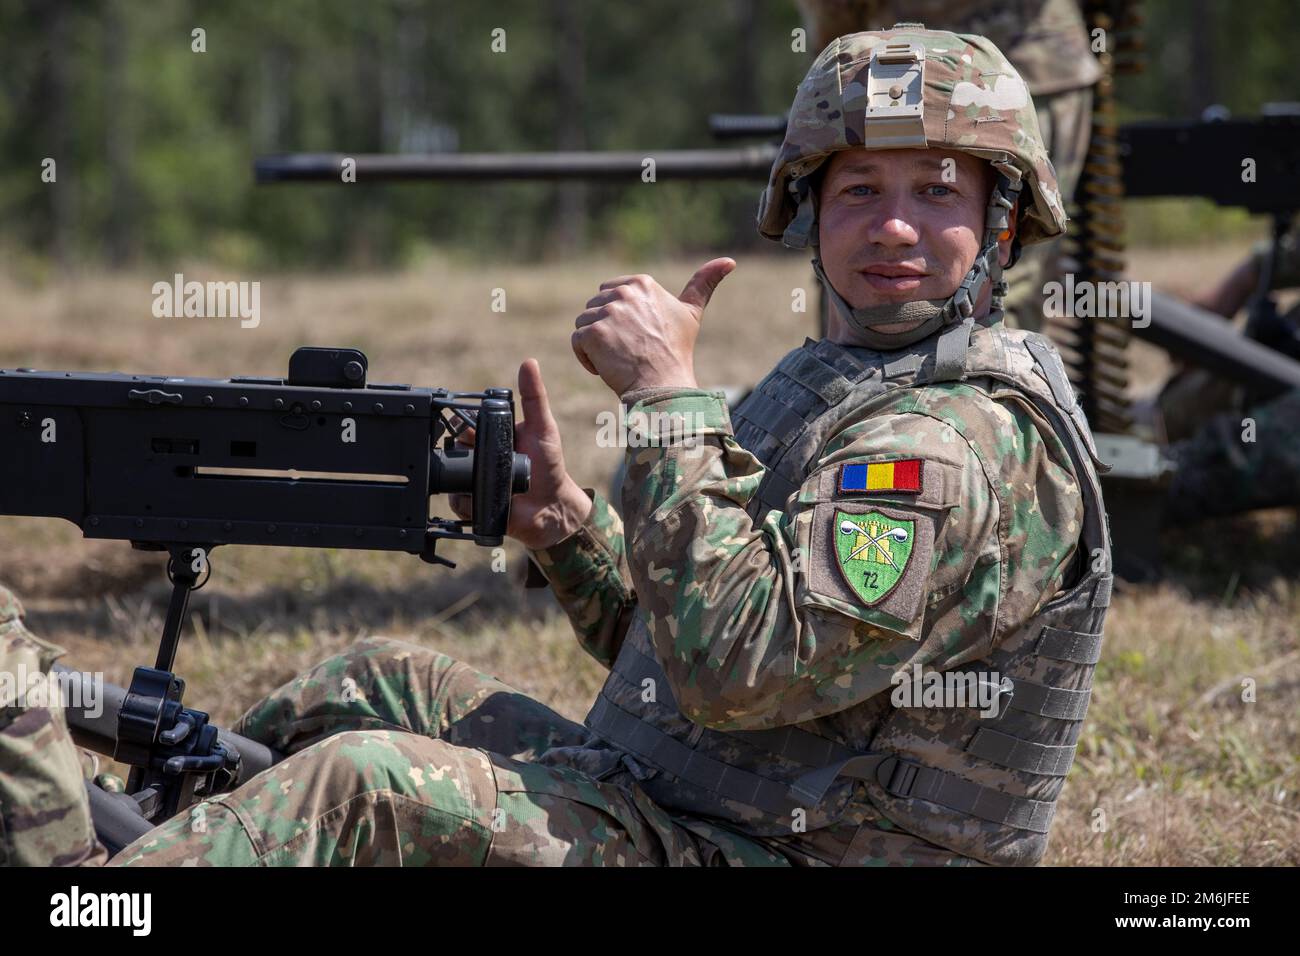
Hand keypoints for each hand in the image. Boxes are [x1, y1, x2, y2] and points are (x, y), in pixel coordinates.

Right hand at [448, 359, 590, 549]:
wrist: (549, 508)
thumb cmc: (549, 467)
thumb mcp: (543, 428)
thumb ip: (534, 397)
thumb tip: (529, 362)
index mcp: (493, 436)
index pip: (466, 426)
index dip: (465, 428)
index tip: (472, 432)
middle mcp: (480, 456)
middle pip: (454, 448)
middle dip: (462, 453)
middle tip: (483, 460)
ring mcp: (474, 480)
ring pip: (450, 474)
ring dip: (461, 478)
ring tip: (487, 481)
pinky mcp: (472, 503)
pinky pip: (455, 500)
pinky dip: (465, 501)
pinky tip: (483, 498)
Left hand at [571, 257, 735, 395]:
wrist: (664, 384)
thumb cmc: (676, 352)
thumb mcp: (691, 313)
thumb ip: (704, 283)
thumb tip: (729, 261)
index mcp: (642, 283)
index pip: (610, 293)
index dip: (619, 318)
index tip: (638, 336)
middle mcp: (624, 293)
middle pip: (596, 308)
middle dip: (606, 330)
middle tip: (630, 350)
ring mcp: (607, 312)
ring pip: (585, 323)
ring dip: (596, 344)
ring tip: (619, 358)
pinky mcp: (593, 333)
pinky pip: (577, 341)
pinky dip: (586, 357)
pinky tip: (605, 367)